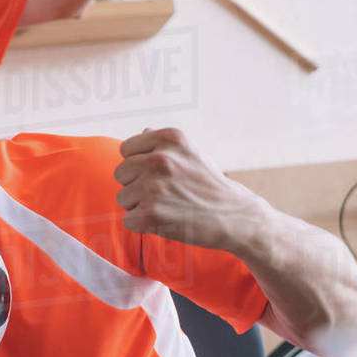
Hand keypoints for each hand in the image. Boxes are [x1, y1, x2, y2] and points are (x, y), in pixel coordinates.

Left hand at [114, 128, 264, 250]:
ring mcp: (154, 186)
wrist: (237, 217)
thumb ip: (163, 144)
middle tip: (165, 193)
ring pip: (123, 198)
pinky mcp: (151, 213)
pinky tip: (167, 220)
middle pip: (120, 173)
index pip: (126, 150)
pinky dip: (144, 225)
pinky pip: (128, 220)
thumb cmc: (210, 185)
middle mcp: (160, 159)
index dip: (139, 165)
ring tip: (169, 206)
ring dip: (140, 207)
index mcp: (169, 138)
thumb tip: (143, 131)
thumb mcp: (192, 154)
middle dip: (136, 186)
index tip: (160, 175)